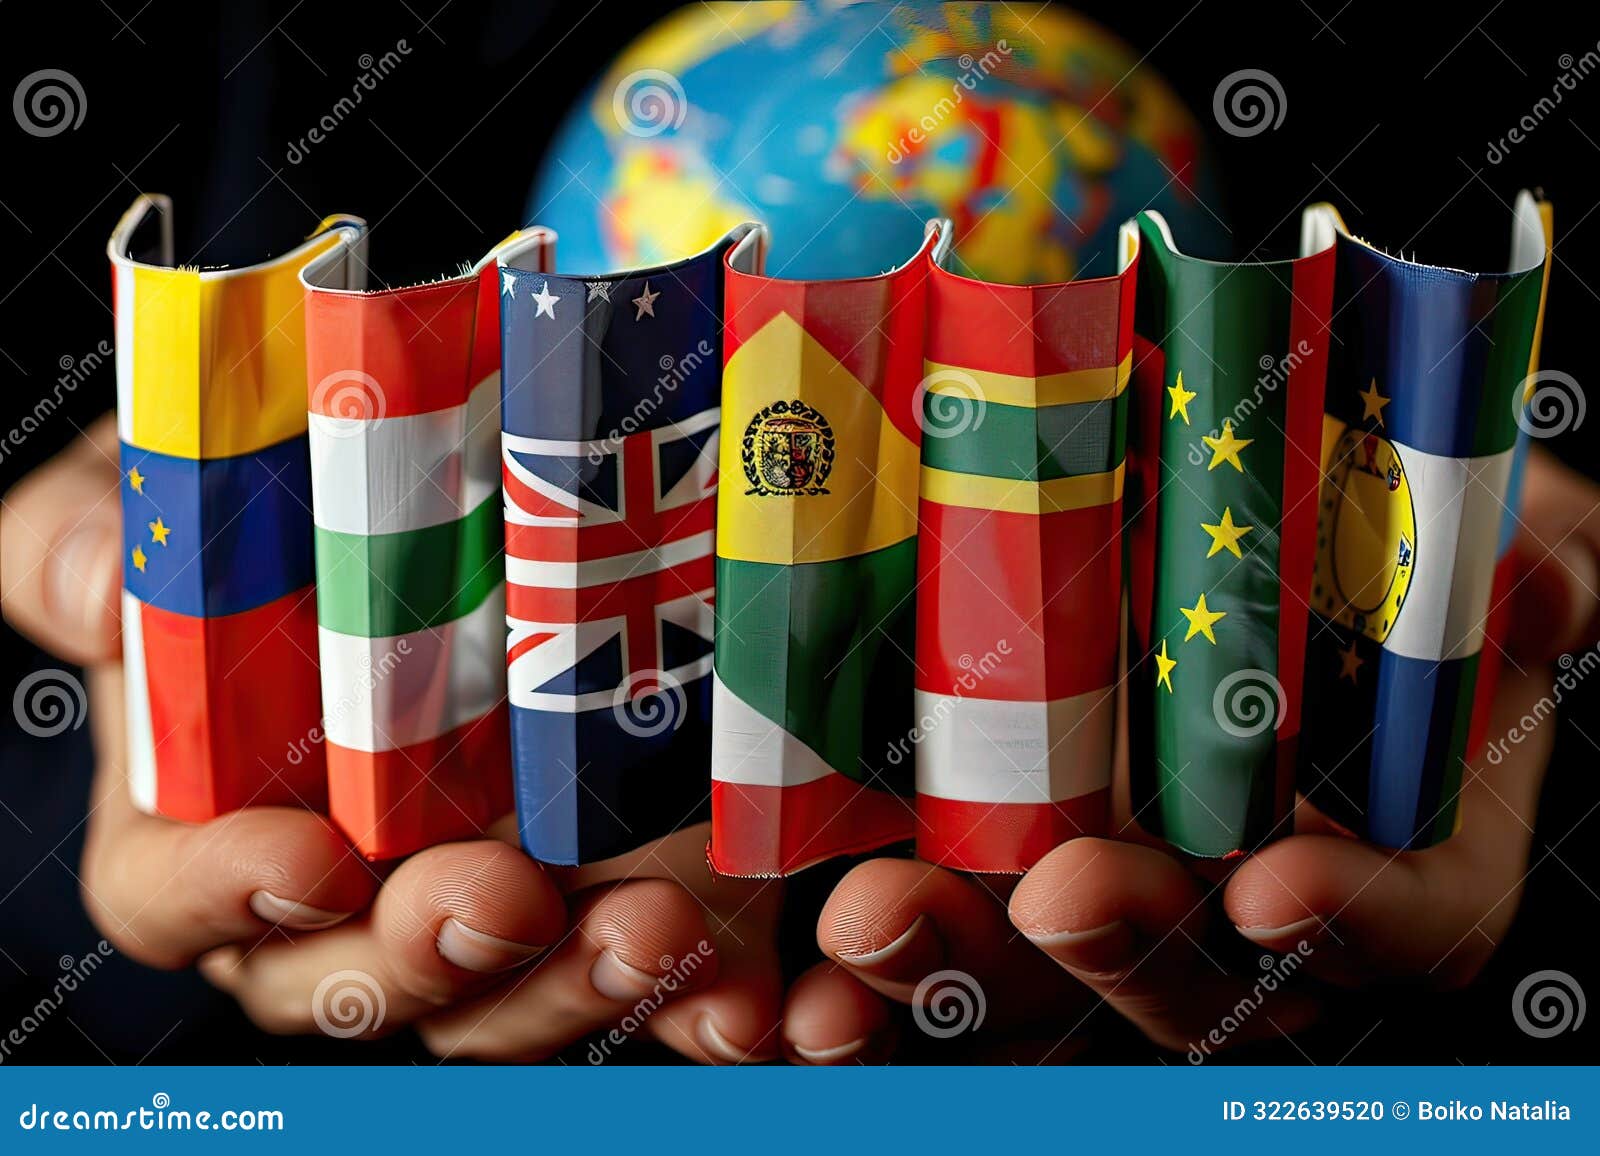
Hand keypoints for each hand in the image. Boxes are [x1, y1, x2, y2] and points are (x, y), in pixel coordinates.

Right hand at [2, 417, 890, 1062]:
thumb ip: (97, 540)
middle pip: (356, 978)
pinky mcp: (607, 889)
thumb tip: (97, 586)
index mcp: (207, 812)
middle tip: (505, 899)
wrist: (411, 489)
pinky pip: (643, 969)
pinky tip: (755, 989)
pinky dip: (699, 995)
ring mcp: (477, 896)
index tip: (309, 857)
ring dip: (575, 985)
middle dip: (429, 957)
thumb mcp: (162, 495)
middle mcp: (341, 889)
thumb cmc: (263, 503)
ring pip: (507, 996)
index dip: (226, 893)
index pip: (178, 894)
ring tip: (655, 931)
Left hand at [815, 448, 1593, 1057]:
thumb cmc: (1375, 532)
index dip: (1362, 917)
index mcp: (1395, 837)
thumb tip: (1537, 572)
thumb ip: (1515, 560)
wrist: (1227, 514)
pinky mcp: (984, 868)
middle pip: (1203, 978)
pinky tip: (798, 971)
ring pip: (1049, 984)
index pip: (1416, 921)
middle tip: (1054, 900)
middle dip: (1127, 950)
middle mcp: (1247, 898)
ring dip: (959, 972)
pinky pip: (934, 939)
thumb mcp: (1468, 526)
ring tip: (870, 928)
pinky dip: (871, 965)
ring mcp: (1113, 895)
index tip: (1282, 884)